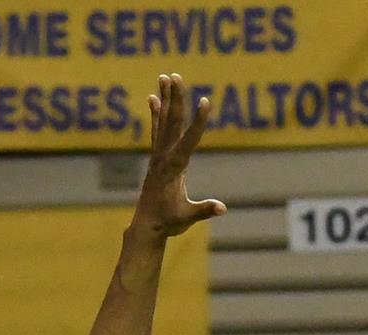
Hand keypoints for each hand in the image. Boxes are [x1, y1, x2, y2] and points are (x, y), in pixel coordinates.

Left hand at [132, 74, 225, 240]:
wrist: (146, 227)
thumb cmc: (168, 222)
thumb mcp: (187, 217)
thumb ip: (204, 210)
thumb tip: (222, 208)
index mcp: (174, 167)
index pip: (189, 139)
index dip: (199, 121)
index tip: (205, 101)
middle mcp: (164, 156)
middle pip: (172, 122)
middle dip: (175, 98)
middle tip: (176, 75)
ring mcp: (158, 155)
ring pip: (163, 121)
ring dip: (165, 98)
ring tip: (165, 76)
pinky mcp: (156, 158)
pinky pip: (156, 130)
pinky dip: (155, 113)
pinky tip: (153, 98)